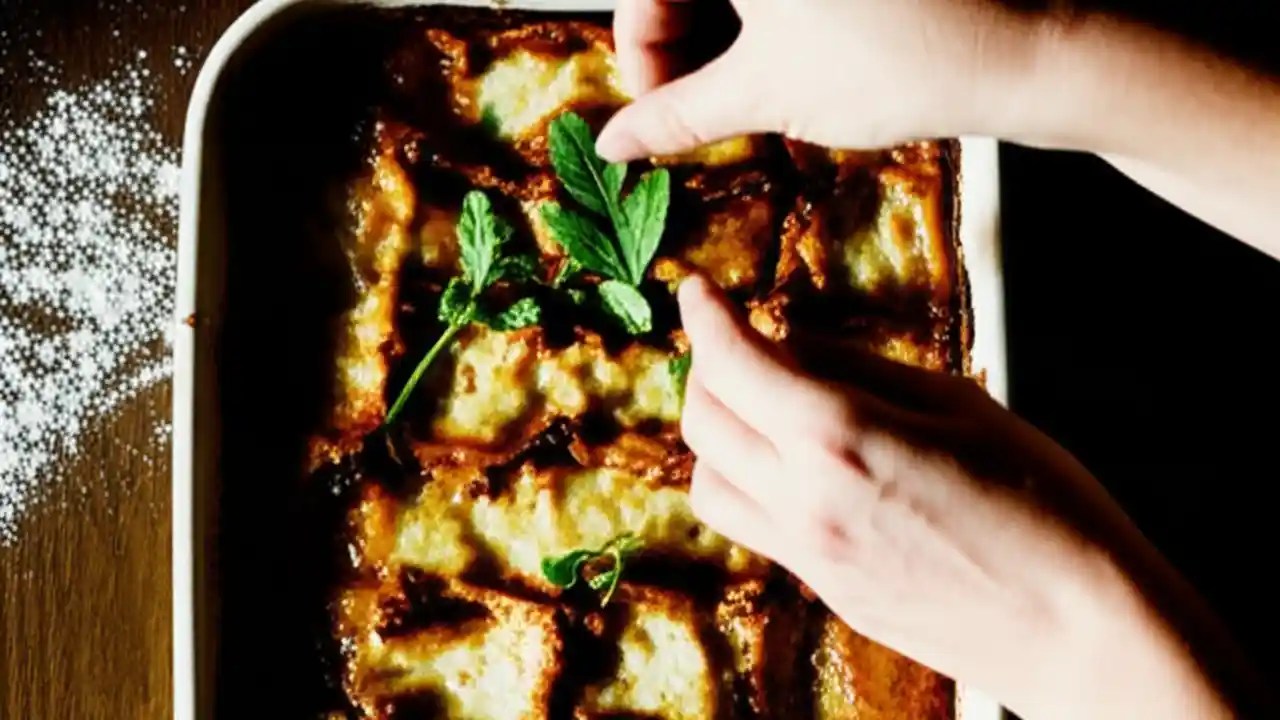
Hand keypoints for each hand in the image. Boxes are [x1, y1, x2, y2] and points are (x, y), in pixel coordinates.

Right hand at [597, 0, 1037, 160]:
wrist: (1016, 50)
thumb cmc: (893, 60)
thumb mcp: (766, 92)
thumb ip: (676, 115)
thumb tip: (617, 141)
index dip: (638, 50)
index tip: (649, 108)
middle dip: (677, 44)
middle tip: (688, 108)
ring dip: (716, 36)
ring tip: (735, 96)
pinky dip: (759, 21)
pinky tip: (769, 65)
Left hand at [675, 274, 1243, 719]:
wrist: (1079, 631)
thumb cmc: (1044, 503)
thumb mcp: (958, 404)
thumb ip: (859, 368)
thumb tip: (789, 343)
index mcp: (839, 439)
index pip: (733, 365)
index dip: (705, 315)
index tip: (696, 289)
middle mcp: (803, 501)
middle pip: (703, 423)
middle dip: (706, 369)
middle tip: (735, 342)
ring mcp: (808, 555)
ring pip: (709, 484)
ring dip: (716, 434)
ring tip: (759, 406)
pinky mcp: (823, 589)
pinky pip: (751, 525)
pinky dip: (746, 480)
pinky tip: (792, 463)